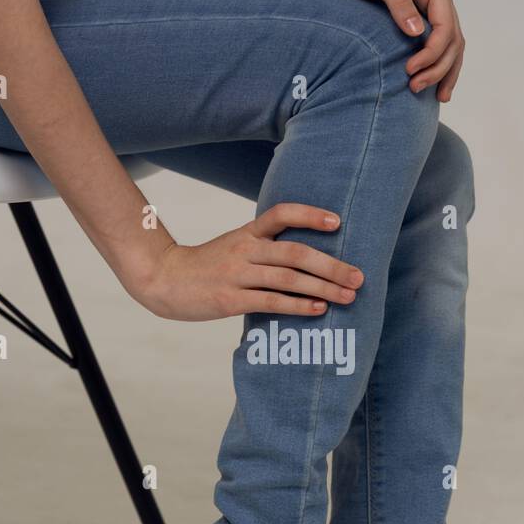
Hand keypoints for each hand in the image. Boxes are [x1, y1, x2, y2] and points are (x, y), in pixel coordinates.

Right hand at [130, 203, 363, 320]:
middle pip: (295, 252)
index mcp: (247, 233)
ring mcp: (237, 275)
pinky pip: (271, 301)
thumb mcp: (234, 246)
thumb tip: (307, 258)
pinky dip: (298, 305)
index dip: (310, 215)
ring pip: (288, 278)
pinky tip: (318, 309)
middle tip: (359, 277)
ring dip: (323, 287)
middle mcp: (245, 250)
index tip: (338, 221)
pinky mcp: (230, 300)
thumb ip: (265, 247)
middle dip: (332, 265)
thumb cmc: (206, 267)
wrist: (164, 281)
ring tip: (348, 296)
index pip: (281, 214)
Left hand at [318, 0, 464, 101]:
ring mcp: (432, 8)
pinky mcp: (422, 19)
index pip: (446, 26)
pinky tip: (435, 87)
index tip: (410, 70)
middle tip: (414, 87)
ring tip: (432, 96)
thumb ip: (397, 2)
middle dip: (438, 68)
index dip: (433, 53)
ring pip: (452, 47)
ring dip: (443, 72)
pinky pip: (439, 46)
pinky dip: (439, 67)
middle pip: (453, 40)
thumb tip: (417, 32)